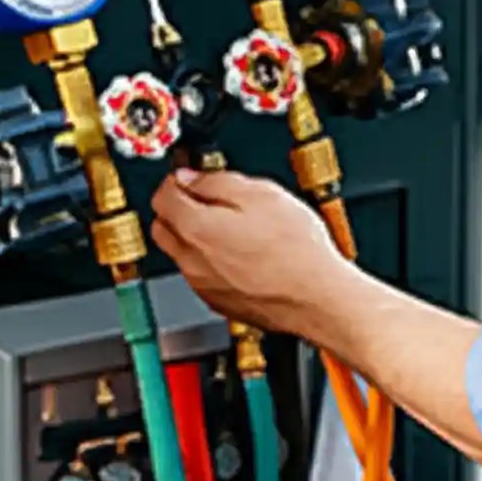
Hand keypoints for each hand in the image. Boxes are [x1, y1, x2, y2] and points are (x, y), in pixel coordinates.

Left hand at [149, 169, 357, 336]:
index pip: (162, 196)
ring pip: (183, 254)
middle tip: (206, 200)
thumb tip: (193, 178)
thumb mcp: (262, 193)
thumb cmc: (298, 250)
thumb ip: (217, 181)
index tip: (190, 177)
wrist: (319, 297)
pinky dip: (214, 263)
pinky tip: (245, 256)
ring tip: (236, 230)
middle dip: (178, 210)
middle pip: (163, 228)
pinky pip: (203, 276)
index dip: (176, 181)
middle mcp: (191, 260)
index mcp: (196, 228)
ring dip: (196, 238)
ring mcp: (204, 285)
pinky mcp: (220, 303)